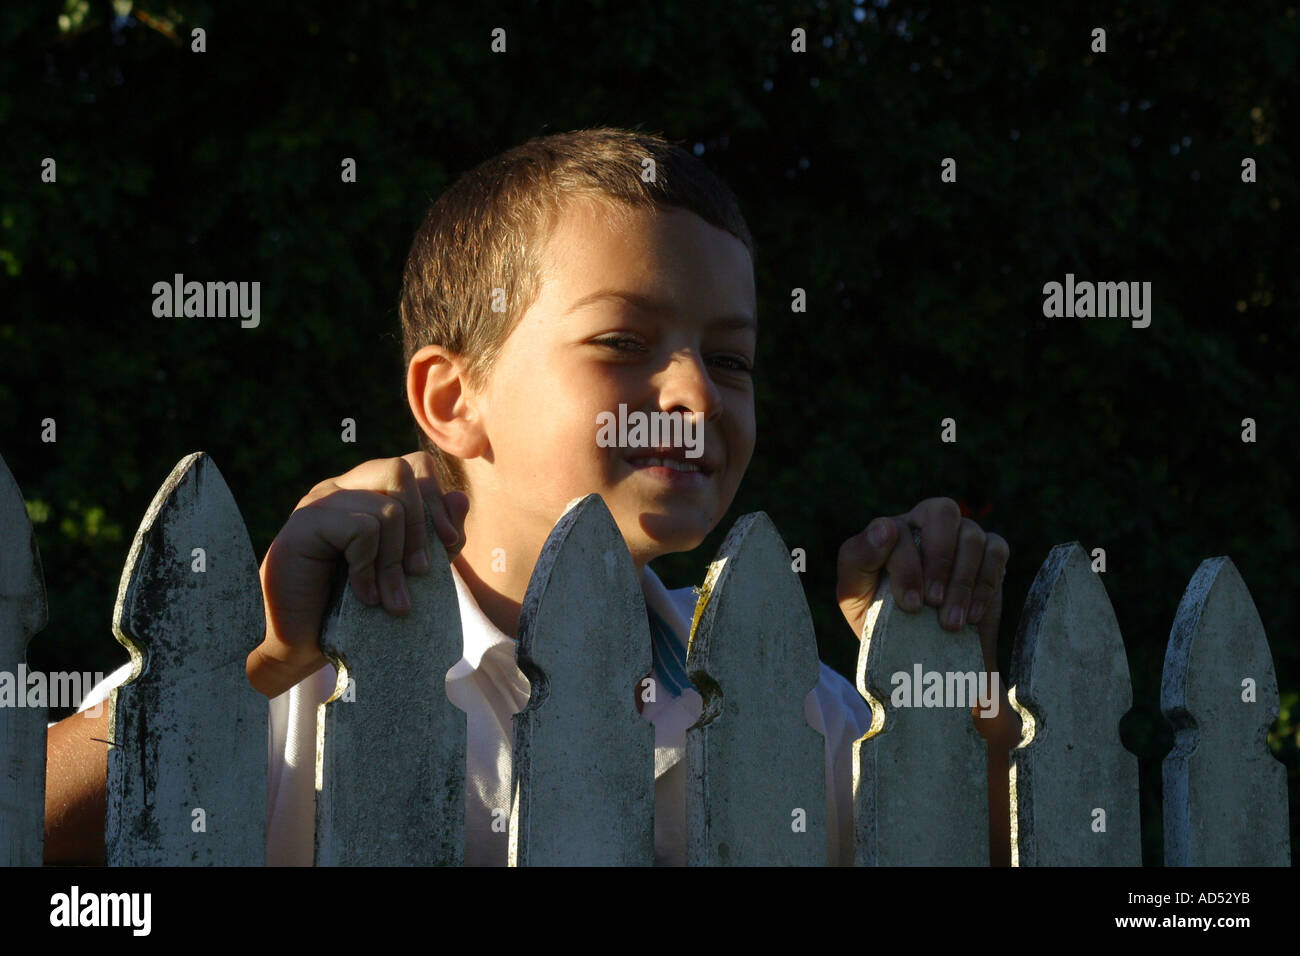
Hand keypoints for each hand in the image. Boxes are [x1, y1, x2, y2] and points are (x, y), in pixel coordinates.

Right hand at [248, 452, 469, 695]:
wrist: (302, 644)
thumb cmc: (355, 608)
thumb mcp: (410, 572)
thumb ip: (437, 538)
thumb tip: (460, 498)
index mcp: (366, 491)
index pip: (414, 465)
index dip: (437, 500)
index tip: (448, 544)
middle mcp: (341, 487)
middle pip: (401, 471)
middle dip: (421, 528)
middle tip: (419, 574)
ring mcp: (319, 501)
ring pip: (387, 508)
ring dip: (395, 562)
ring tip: (388, 599)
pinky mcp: (304, 523)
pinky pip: (362, 529)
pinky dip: (369, 568)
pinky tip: (362, 595)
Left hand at [835, 497, 1008, 668]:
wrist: (919, 651)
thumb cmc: (878, 616)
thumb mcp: (854, 593)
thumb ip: (858, 557)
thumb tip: (885, 528)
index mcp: (894, 529)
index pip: (900, 528)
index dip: (907, 565)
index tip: (910, 605)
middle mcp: (928, 524)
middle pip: (942, 511)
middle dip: (939, 559)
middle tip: (933, 602)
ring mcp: (962, 535)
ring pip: (972, 535)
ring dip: (962, 581)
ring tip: (950, 621)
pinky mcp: (990, 554)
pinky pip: (997, 551)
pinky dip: (985, 584)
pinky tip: (972, 615)